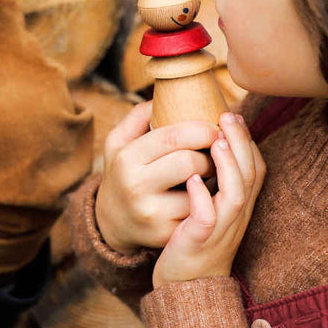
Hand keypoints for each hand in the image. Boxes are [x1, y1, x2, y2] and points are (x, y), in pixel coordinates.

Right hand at [95, 101, 217, 254]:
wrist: (111, 222)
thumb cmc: (123, 172)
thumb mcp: (118, 142)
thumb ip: (139, 115)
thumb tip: (167, 92)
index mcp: (126, 157)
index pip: (172, 136)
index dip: (201, 129)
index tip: (214, 127)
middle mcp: (135, 186)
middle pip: (190, 163)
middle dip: (211, 154)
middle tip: (216, 151)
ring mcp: (151, 213)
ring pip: (199, 190)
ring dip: (214, 179)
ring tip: (212, 171)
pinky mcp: (165, 235)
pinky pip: (200, 213)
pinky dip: (208, 201)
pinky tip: (206, 194)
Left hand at [152, 112, 265, 287]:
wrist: (186, 290)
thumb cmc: (194, 243)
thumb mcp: (212, 211)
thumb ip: (216, 184)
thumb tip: (209, 147)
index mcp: (238, 207)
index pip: (256, 170)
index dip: (248, 142)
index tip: (233, 116)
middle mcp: (235, 217)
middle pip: (250, 176)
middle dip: (241, 143)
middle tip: (227, 115)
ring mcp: (219, 230)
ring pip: (235, 195)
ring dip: (228, 166)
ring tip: (215, 141)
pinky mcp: (199, 242)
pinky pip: (206, 219)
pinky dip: (202, 197)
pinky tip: (192, 180)